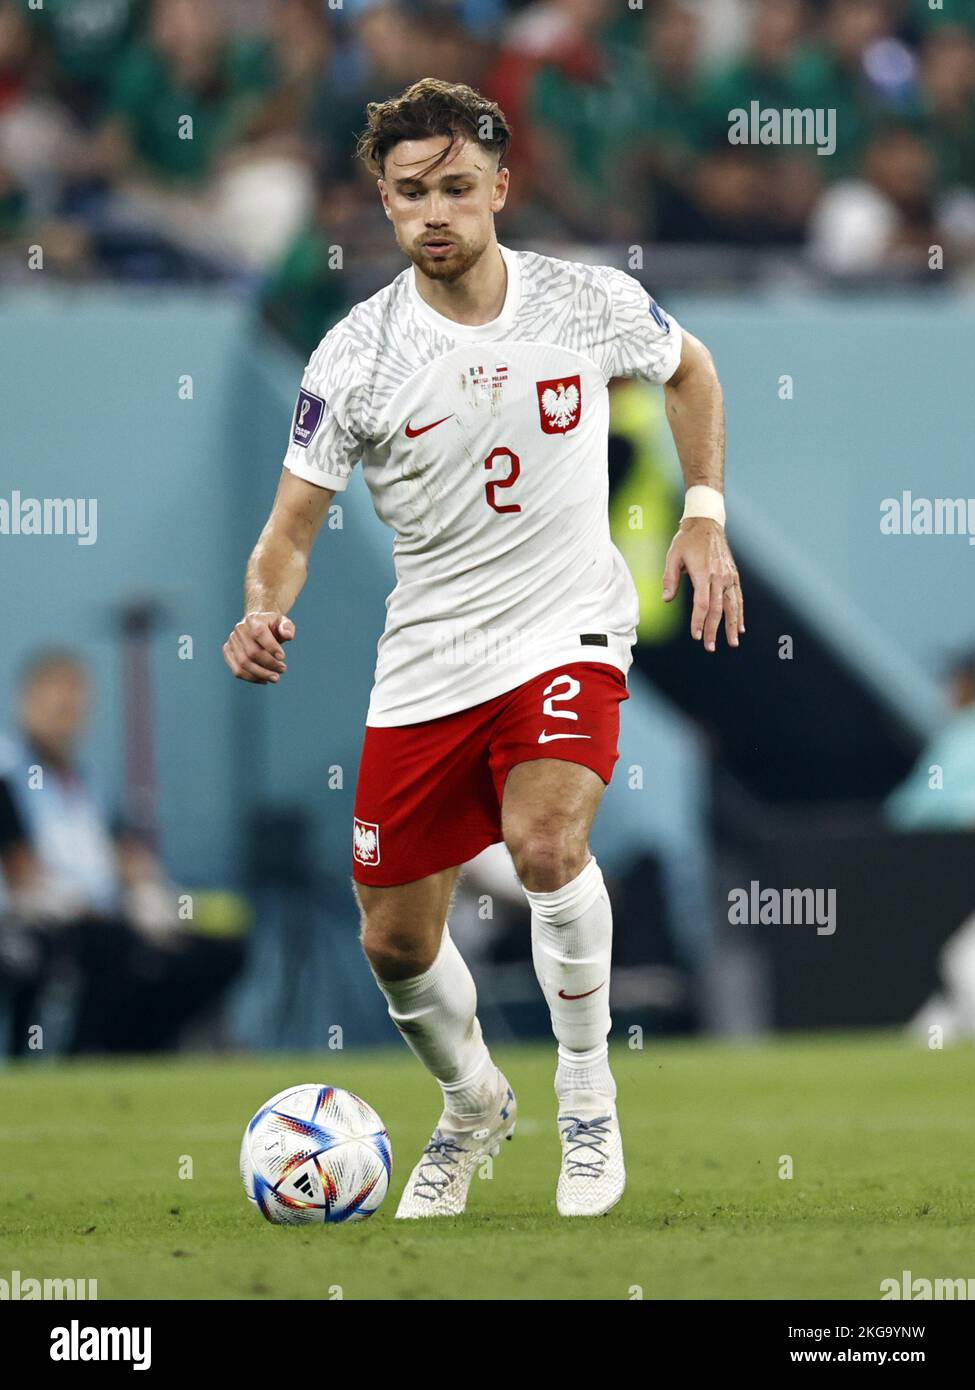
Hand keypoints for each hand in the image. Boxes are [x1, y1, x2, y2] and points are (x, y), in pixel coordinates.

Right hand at [223, 612, 294, 682]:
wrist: (258, 625)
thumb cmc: (273, 626)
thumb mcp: (283, 622)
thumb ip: (287, 627)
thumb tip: (288, 635)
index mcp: (253, 619)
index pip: (259, 633)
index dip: (271, 647)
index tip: (283, 657)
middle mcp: (239, 629)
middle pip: (252, 652)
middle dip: (269, 664)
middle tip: (283, 669)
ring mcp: (232, 641)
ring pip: (244, 663)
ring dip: (261, 674)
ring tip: (275, 678)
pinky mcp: (228, 652)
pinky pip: (237, 670)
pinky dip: (252, 678)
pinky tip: (264, 680)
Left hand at [662, 518, 743, 651]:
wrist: (707, 524)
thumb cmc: (687, 540)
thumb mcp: (673, 556)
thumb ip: (669, 578)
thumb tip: (666, 600)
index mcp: (703, 572)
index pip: (702, 603)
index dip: (699, 621)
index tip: (696, 635)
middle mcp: (718, 576)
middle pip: (717, 608)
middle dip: (714, 629)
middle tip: (710, 646)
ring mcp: (729, 576)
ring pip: (732, 605)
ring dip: (732, 625)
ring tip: (732, 642)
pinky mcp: (733, 575)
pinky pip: (738, 598)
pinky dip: (740, 613)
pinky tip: (741, 627)